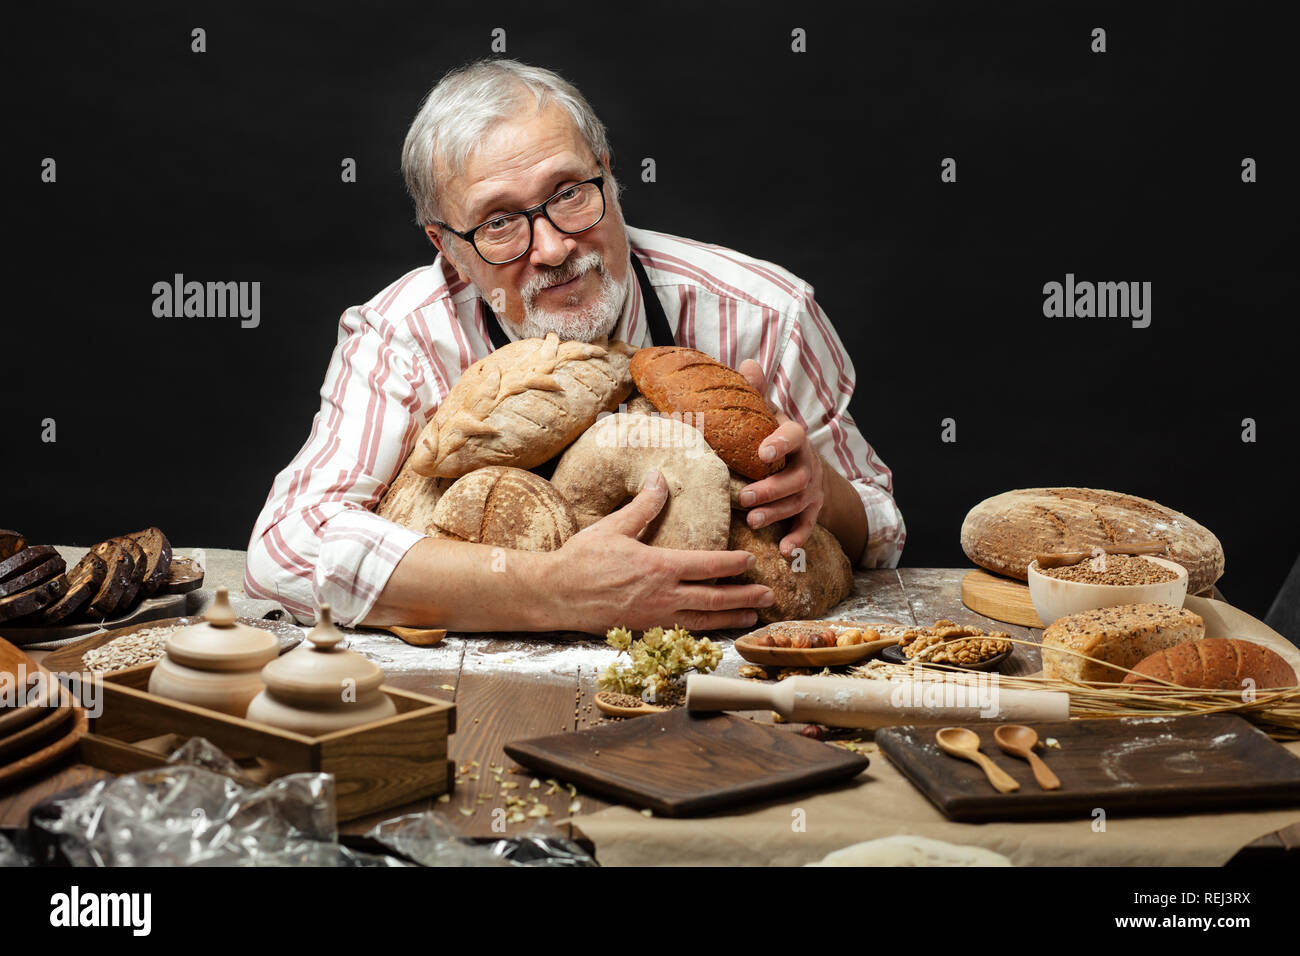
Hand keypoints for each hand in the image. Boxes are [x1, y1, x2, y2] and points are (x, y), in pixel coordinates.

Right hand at [542, 470, 774, 632]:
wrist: (555, 595)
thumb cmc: (581, 559)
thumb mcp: (614, 527)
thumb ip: (644, 506)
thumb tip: (661, 478)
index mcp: (659, 567)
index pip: (708, 566)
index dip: (734, 565)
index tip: (751, 561)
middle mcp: (663, 596)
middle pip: (714, 598)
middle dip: (744, 597)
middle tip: (769, 595)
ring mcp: (655, 618)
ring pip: (703, 620)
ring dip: (730, 618)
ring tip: (752, 616)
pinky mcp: (645, 631)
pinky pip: (682, 632)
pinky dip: (704, 631)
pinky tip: (714, 628)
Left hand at [735, 359, 825, 556]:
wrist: (804, 463)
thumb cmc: (774, 437)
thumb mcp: (767, 414)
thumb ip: (756, 393)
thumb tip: (746, 363)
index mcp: (794, 438)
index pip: (793, 436)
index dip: (780, 443)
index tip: (761, 451)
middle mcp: (807, 465)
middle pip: (795, 478)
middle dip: (771, 489)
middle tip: (744, 497)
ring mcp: (810, 490)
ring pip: (798, 503)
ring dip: (776, 513)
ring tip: (751, 521)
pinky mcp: (810, 511)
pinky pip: (806, 526)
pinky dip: (796, 538)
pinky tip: (783, 550)